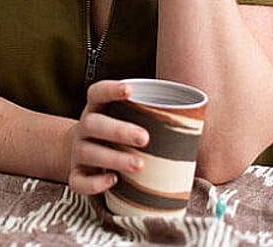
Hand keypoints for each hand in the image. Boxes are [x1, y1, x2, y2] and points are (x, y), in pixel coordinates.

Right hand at [66, 80, 150, 195]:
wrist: (80, 156)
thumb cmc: (115, 137)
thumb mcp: (126, 121)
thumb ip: (150, 117)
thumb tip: (197, 115)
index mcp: (97, 109)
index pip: (96, 93)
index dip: (111, 89)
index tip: (130, 90)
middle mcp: (84, 128)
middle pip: (93, 123)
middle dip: (118, 130)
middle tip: (145, 138)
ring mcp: (77, 152)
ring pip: (87, 152)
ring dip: (114, 158)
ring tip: (140, 165)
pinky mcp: (75, 175)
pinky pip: (78, 181)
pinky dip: (95, 183)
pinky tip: (113, 181)